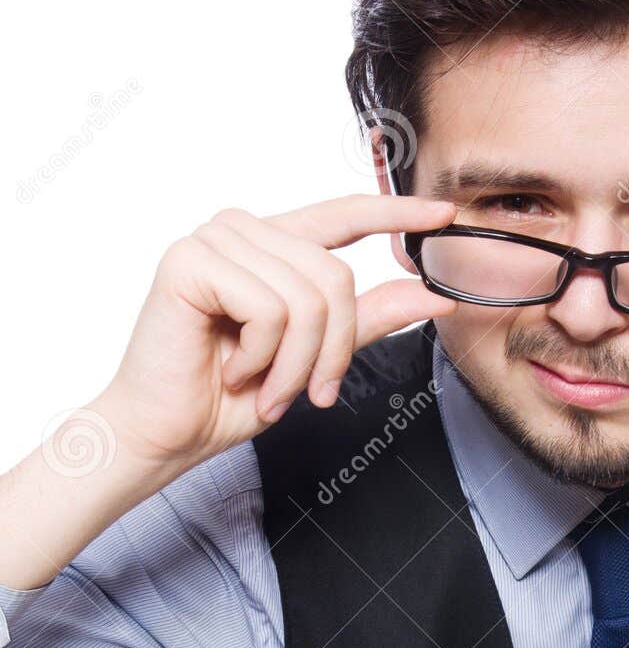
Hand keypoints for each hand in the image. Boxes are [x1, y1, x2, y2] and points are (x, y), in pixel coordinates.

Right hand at [97, 192, 456, 473]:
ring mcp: (214, 240)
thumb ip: (365, 320)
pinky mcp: (190, 261)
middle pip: (336, 275)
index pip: (343, 215)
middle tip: (305, 393)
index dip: (396, 213)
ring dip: (293, 364)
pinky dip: (261, 357)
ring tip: (262, 387)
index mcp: (273, 244)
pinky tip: (231, 370)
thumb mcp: (314, 358)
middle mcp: (243, 231)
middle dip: (330, 351)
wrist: (166, 433)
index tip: (443, 216)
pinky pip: (269, 309)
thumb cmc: (230, 398)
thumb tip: (432, 296)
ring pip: (307, 297)